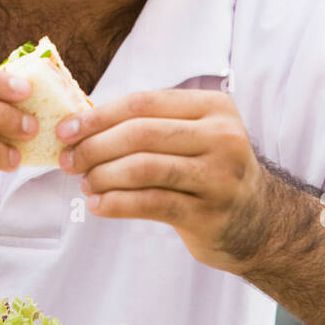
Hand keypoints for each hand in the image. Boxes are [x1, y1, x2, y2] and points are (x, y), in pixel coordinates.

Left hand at [56, 88, 268, 270]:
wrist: (258, 221)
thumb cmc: (210, 171)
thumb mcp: (194, 135)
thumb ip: (151, 124)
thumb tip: (81, 125)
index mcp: (214, 107)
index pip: (144, 103)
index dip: (99, 116)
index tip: (66, 130)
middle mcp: (222, 137)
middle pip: (141, 134)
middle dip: (95, 146)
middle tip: (68, 160)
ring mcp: (219, 177)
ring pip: (143, 168)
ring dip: (103, 176)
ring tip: (84, 183)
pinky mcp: (209, 214)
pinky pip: (151, 204)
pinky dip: (116, 203)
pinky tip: (98, 206)